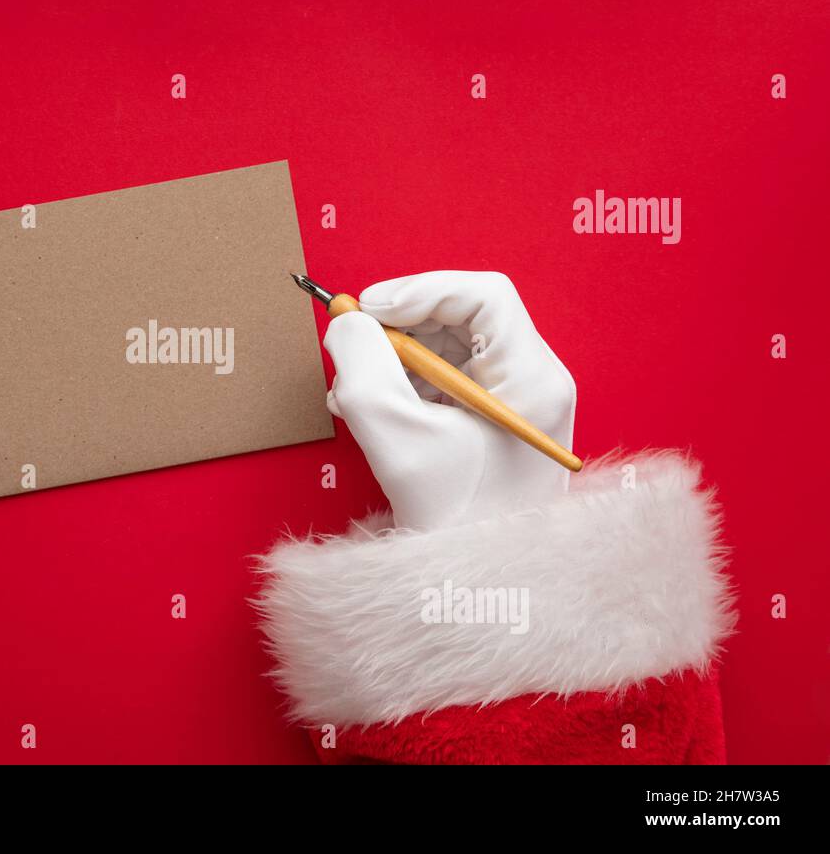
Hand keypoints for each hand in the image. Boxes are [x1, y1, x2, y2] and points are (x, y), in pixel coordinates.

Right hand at [324, 271, 575, 529]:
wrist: (482, 590)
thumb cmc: (453, 521)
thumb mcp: (397, 438)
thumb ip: (363, 369)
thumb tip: (348, 324)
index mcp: (533, 380)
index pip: (482, 296)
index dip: (420, 290)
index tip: (368, 310)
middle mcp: (532, 384)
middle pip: (461, 320)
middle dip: (399, 330)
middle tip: (353, 350)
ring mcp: (513, 405)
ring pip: (446, 350)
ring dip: (393, 361)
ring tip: (355, 393)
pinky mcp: (489, 425)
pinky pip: (443, 383)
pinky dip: (401, 387)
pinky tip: (370, 412)